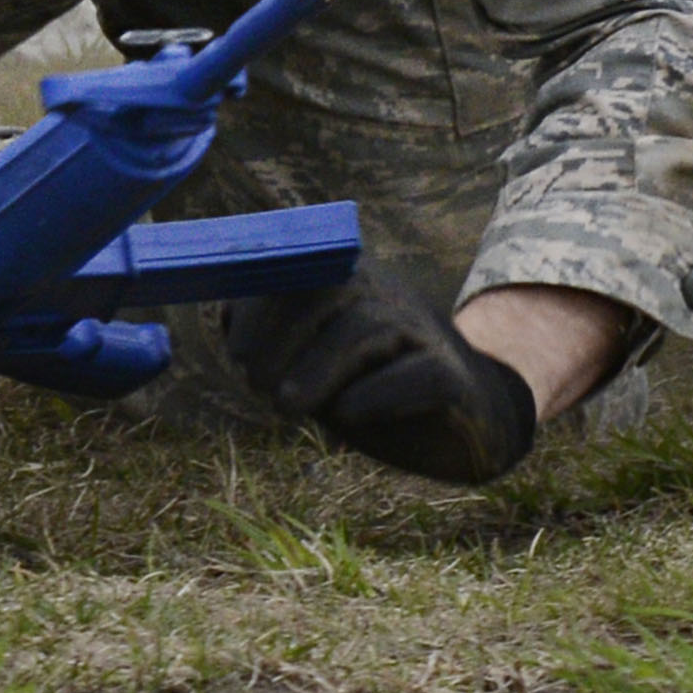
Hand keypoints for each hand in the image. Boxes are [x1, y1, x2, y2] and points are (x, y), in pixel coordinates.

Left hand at [223, 268, 541, 485]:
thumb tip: (226, 319)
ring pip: (370, 328)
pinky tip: (350, 416)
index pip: (303, 271)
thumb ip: (278, 342)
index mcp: (353, 284)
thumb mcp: (318, 364)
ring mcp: (425, 334)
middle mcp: (389, 298)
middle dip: (284, 336)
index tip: (235, 351)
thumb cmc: (376, 387)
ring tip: (286, 406)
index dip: (263, 303)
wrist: (466, 422)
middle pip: (333, 290)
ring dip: (321, 368)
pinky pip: (421, 374)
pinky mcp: (454, 379)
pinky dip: (381, 393)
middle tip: (256, 385)